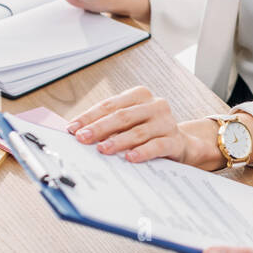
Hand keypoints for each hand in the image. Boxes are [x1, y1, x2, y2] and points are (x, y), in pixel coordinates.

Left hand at [68, 85, 220, 167]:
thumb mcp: (129, 122)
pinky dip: (142, 152)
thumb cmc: (147, 132)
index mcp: (140, 95)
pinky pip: (157, 146)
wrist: (179, 144)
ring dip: (118, 141)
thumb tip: (77, 133)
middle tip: (83, 138)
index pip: (110, 105)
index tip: (73, 128)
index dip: (89, 116)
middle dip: (100, 127)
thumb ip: (108, 124)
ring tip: (103, 149)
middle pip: (123, 116)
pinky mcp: (174, 140)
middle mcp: (155, 105)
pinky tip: (130, 157)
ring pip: (138, 131)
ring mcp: (166, 122)